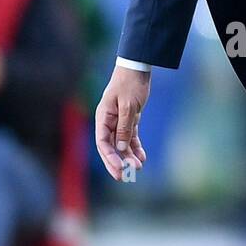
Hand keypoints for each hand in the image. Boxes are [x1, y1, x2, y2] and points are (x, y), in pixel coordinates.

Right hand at [95, 64, 148, 180]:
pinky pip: (131, 138)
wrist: (137, 68)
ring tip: (138, 167)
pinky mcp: (129, 120)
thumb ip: (124, 127)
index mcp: (103, 117)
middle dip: (116, 162)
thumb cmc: (130, 84)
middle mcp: (108, 121)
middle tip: (124, 177)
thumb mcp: (128, 106)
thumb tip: (120, 148)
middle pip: (110, 147)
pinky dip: (136, 148)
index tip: (118, 169)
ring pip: (121, 144)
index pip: (102, 142)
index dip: (109, 158)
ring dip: (128, 156)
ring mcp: (118, 121)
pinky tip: (142, 157)